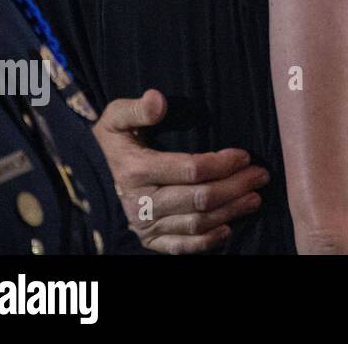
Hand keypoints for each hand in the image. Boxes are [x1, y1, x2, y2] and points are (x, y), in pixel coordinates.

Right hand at [93, 90, 269, 253]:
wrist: (86, 172)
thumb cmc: (111, 140)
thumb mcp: (115, 117)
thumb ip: (137, 109)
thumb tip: (158, 99)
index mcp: (136, 171)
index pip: (191, 170)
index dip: (222, 164)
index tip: (245, 155)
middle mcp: (140, 202)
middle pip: (199, 199)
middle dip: (235, 187)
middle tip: (261, 176)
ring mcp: (143, 224)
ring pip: (195, 223)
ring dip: (230, 212)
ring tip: (254, 198)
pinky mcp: (148, 238)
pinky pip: (179, 247)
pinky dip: (205, 242)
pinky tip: (228, 229)